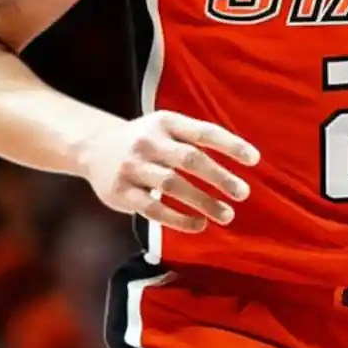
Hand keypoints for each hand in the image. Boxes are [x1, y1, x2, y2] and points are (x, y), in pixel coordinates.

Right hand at [75, 111, 259, 232]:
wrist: (93, 148)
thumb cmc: (147, 141)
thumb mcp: (167, 128)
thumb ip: (196, 139)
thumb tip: (243, 159)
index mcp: (166, 122)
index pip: (204, 131)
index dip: (230, 145)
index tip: (254, 160)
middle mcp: (148, 141)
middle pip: (190, 159)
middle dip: (220, 177)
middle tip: (243, 193)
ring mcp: (132, 166)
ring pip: (173, 185)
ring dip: (203, 202)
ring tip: (227, 215)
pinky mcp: (120, 191)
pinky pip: (153, 208)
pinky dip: (179, 220)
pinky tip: (199, 225)